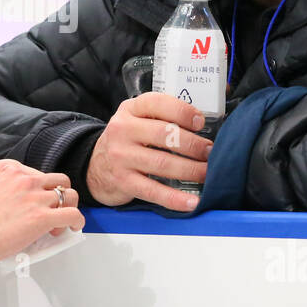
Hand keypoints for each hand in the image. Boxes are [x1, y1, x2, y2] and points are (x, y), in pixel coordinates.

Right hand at [0, 163, 84, 269]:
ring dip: (70, 208)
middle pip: (61, 181)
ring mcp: (36, 198)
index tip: (43, 202)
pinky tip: (74, 228)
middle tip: (58, 209)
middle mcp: (26, 181)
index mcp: (12, 173)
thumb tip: (23, 210)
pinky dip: (78, 222)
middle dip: (62, 195)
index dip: (45, 190)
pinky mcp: (43, 217)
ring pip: (70, 196)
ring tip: (65, 222)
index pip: (40, 175)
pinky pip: (73, 214)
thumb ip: (9, 195)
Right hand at [86, 92, 212, 212]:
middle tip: (210, 152)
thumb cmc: (127, 140)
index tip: (200, 122)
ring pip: (162, 164)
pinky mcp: (123, 181)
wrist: (96, 166)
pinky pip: (153, 191)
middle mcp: (123, 130)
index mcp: (130, 109)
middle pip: (164, 134)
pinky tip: (192, 202)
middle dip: (193, 145)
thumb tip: (202, 126)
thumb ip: (161, 116)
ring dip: (191, 170)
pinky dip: (175, 198)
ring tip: (207, 173)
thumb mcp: (136, 118)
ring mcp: (121, 157)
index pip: (157, 103)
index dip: (182, 112)